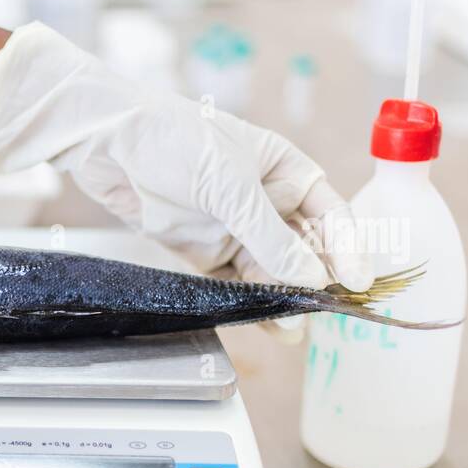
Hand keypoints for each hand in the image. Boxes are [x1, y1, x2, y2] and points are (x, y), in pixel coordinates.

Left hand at [0, 24, 373, 314]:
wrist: (108, 143)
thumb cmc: (174, 140)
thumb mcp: (230, 185)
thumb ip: (269, 234)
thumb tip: (311, 276)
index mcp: (284, 169)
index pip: (329, 214)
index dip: (347, 248)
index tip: (359, 282)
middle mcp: (263, 201)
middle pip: (302, 249)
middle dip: (313, 281)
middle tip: (321, 312)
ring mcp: (231, 227)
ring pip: (268, 271)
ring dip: (281, 298)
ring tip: (292, 327)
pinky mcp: (201, 250)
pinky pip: (232, 283)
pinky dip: (247, 302)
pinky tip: (265, 322)